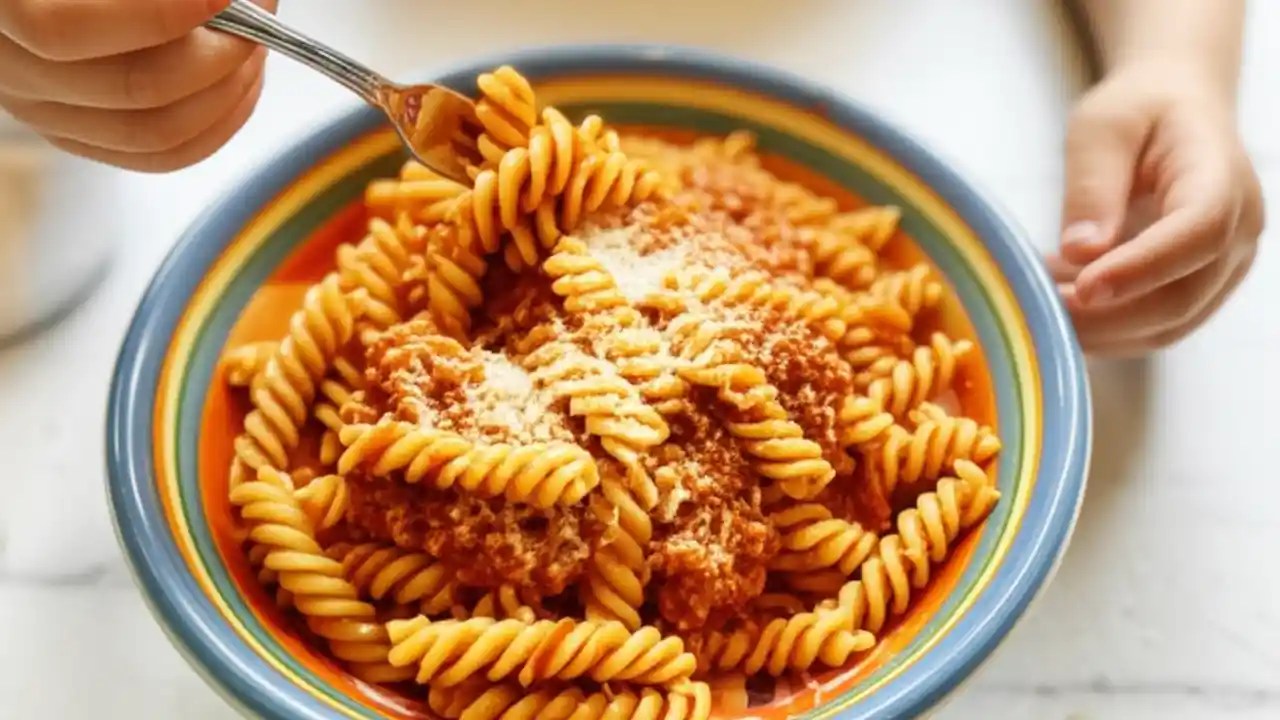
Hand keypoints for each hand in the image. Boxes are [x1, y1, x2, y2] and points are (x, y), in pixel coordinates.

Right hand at [0, 0, 274, 171]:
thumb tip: (230, 0)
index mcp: (3, 10)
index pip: (63, 31)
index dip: (157, 17)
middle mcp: (12, 69)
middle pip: (133, 89)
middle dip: (219, 56)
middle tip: (256, 18)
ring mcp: (44, 110)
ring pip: (153, 133)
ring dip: (227, 94)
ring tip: (254, 46)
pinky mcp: (78, 134)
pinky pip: (159, 154)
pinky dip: (217, 124)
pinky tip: (243, 83)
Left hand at [1050, 62, 1263, 355]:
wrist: (1176, 109)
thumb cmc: (1139, 110)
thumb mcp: (1100, 127)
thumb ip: (1092, 184)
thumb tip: (1082, 253)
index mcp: (1221, 177)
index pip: (1198, 233)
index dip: (1141, 269)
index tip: (1082, 288)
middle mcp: (1239, 230)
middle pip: (1182, 297)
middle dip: (1108, 316)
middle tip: (1040, 307)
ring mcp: (1225, 266)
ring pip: (1169, 325)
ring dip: (1102, 329)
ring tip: (1042, 301)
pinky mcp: (1202, 288)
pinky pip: (1158, 327)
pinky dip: (1108, 329)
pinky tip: (1063, 302)